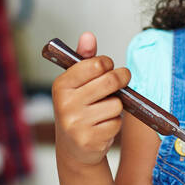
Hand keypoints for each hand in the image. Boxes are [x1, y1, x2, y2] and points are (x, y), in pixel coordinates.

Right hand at [51, 32, 129, 168]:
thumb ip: (85, 59)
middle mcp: (65, 104)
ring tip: (103, 111)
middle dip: (121, 78)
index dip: (107, 64)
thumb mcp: (77, 82)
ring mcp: (76, 124)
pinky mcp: (89, 140)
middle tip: (123, 78)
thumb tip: (88, 36)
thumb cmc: (78, 108)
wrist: (73, 148)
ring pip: (116, 104)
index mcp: (61, 85)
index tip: (108, 67)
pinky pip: (116, 123)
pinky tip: (102, 127)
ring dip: (116, 106)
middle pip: (109, 81)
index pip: (96, 64)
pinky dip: (114, 123)